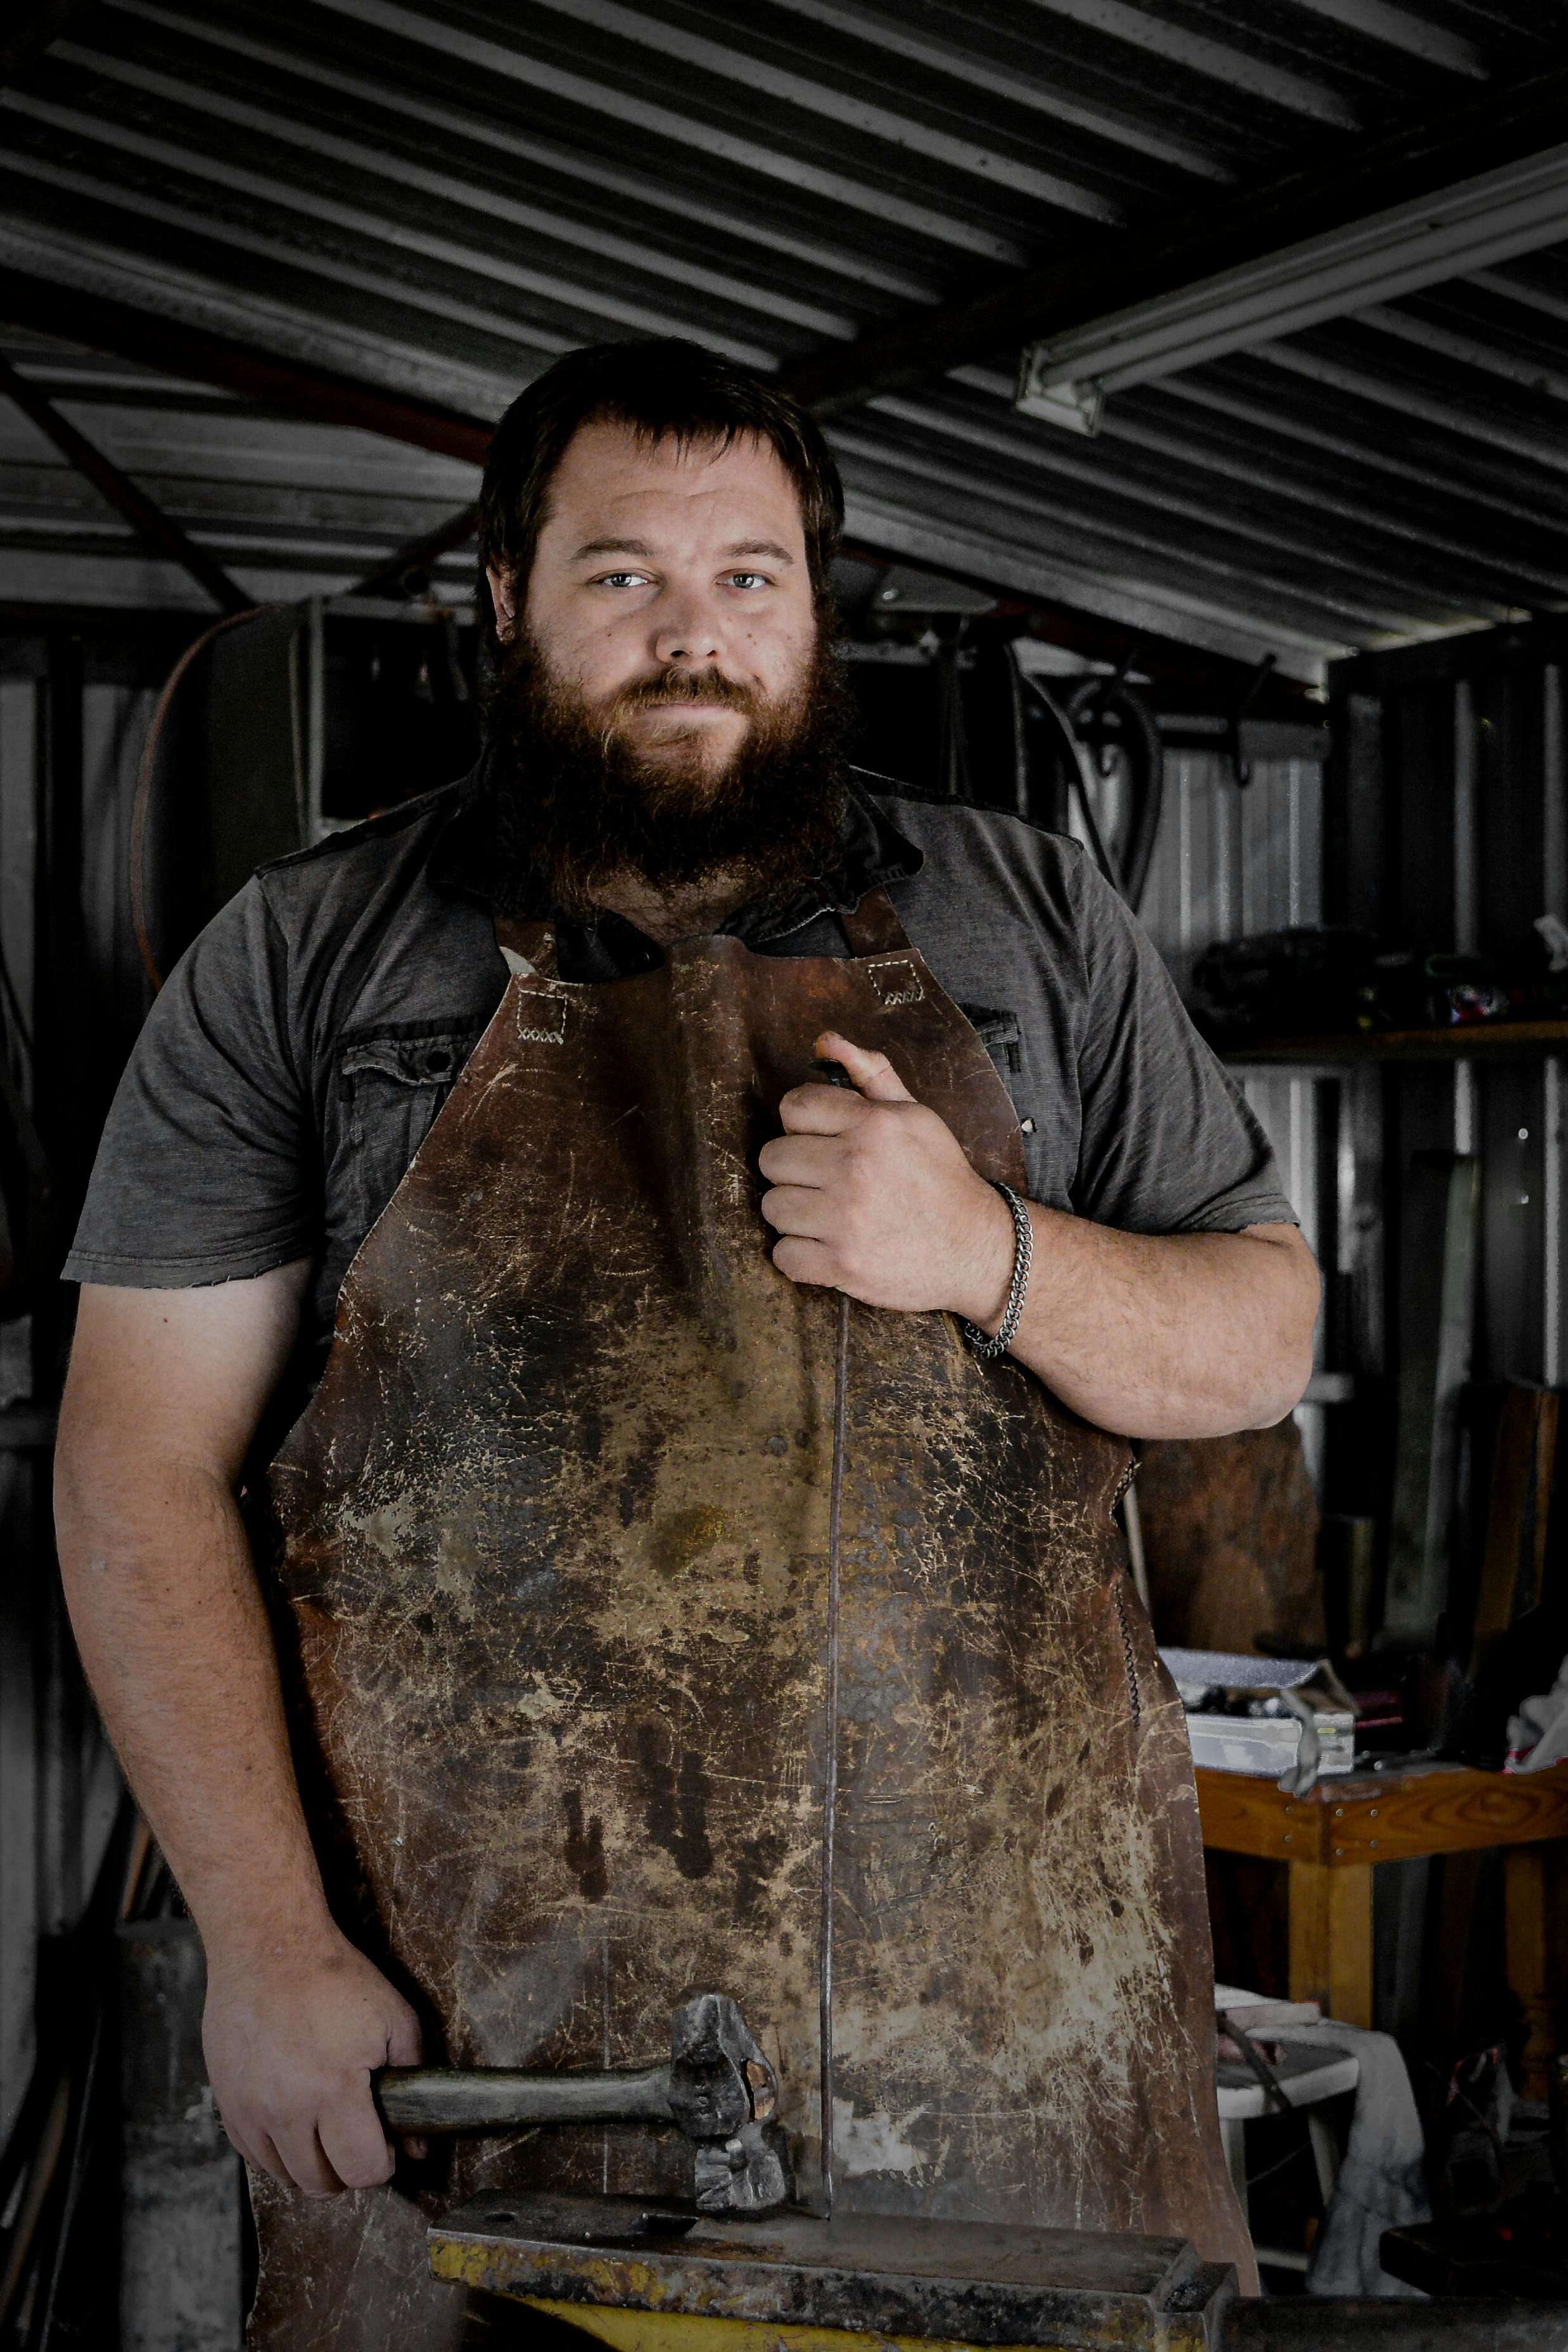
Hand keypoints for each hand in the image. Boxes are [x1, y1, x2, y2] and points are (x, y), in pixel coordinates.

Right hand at [202, 1922, 423, 2194]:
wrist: (267, 1946)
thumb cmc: (333, 1976)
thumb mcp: (393, 2016)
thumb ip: (413, 2079)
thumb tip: (417, 2143)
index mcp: (333, 2089)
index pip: (361, 2170)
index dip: (382, 2165)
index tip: (386, 2146)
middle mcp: (287, 2109)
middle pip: (320, 2185)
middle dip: (348, 2172)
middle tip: (358, 2140)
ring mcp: (250, 2110)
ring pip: (284, 2175)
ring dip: (311, 2164)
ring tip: (327, 2130)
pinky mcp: (227, 2103)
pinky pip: (254, 2155)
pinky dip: (277, 2150)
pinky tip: (295, 2119)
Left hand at [758, 1031, 1016, 1322]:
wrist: (977, 1249)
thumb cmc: (941, 1178)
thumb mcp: (916, 1115)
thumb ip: (870, 1073)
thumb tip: (825, 1040)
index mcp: (873, 1125)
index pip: (793, 1107)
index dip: (805, 1126)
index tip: (825, 1142)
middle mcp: (855, 1168)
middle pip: (772, 1158)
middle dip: (795, 1170)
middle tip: (826, 1182)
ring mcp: (846, 1220)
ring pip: (772, 1206)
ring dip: (795, 1214)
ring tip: (830, 1216)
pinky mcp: (841, 1265)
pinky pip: (783, 1255)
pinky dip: (800, 1256)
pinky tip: (828, 1247)